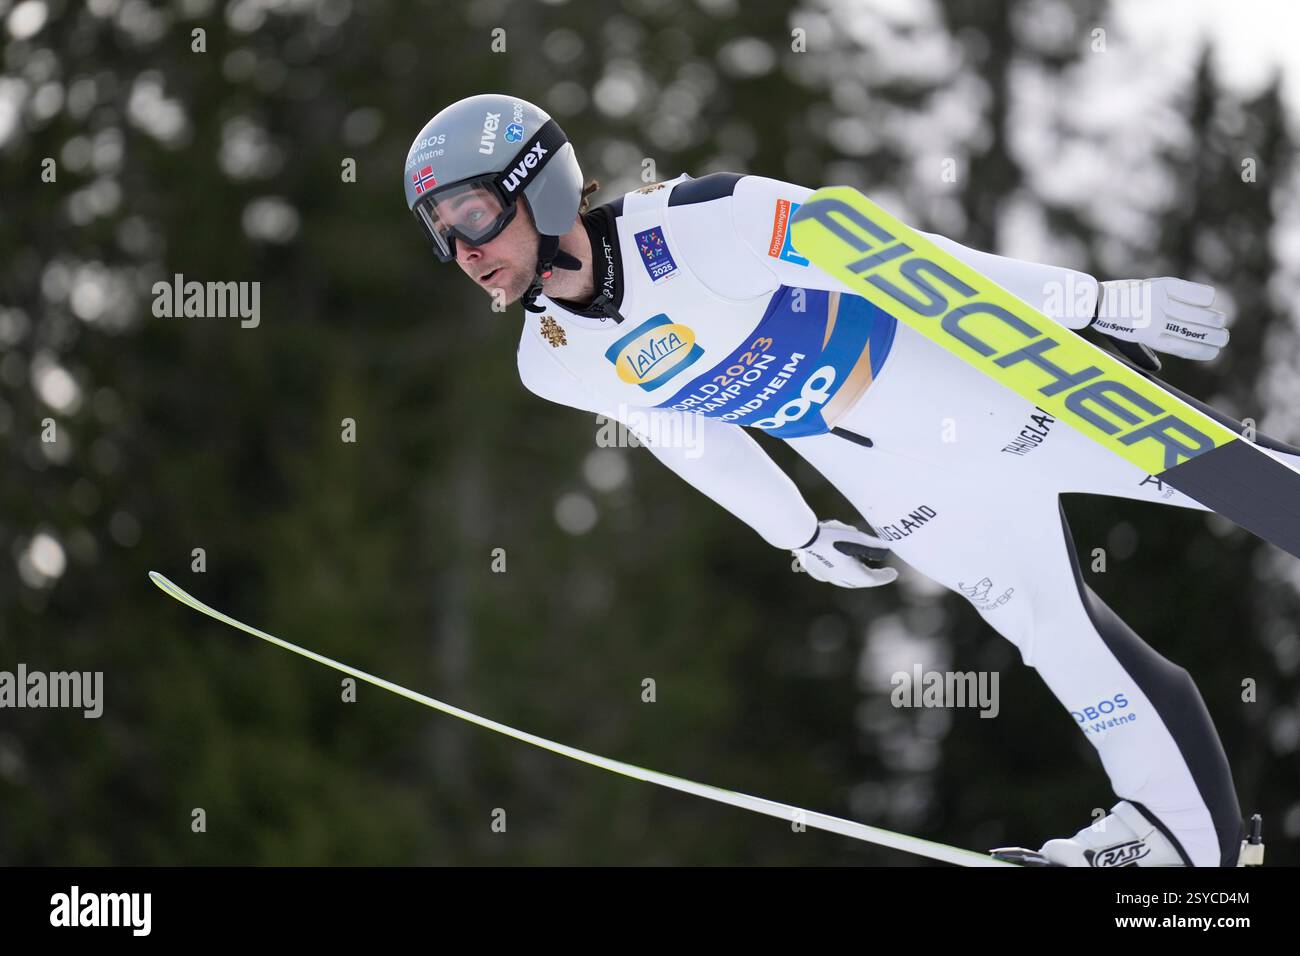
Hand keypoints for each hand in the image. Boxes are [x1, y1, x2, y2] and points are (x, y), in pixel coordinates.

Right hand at [792, 519, 897, 587]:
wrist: (802, 535)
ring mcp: (824, 576)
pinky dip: (841, 572)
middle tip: (879, 572)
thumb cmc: (830, 535)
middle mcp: (838, 579)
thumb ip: (873, 546)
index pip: (872, 579)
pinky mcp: (815, 571)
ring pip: (845, 579)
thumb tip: (887, 550)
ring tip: (860, 565)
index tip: (893, 573)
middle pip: (859, 581)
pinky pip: (832, 575)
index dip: (884, 577)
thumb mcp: (856, 538)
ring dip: (855, 575)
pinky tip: (838, 565)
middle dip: (870, 577)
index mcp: (850, 574)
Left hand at [1091, 278, 1228, 362]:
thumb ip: (1143, 354)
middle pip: (1199, 332)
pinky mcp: (1160, 286)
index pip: (1188, 349)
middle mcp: (1158, 323)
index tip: (1216, 350)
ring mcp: (1160, 304)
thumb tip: (1158, 369)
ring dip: (1215, 319)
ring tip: (1219, 320)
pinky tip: (1207, 301)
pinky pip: (1194, 292)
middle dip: (1217, 336)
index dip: (1206, 351)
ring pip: (1201, 315)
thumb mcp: (1126, 343)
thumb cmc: (1111, 323)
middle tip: (1222, 334)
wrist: (1094, 301)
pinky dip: (1206, 297)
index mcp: (1152, 339)